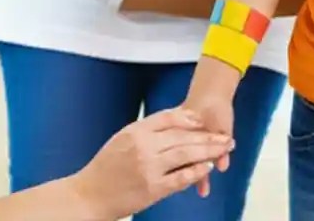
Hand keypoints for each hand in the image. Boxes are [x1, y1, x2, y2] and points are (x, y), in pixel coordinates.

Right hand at [69, 108, 232, 219]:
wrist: (89, 195)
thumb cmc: (103, 169)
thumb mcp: (120, 140)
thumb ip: (144, 132)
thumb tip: (170, 127)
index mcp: (134, 132)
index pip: (168, 118)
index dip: (189, 118)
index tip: (203, 120)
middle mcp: (143, 147)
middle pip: (182, 136)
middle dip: (207, 136)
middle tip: (224, 136)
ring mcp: (149, 168)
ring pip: (186, 154)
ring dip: (208, 151)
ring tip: (223, 149)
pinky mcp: (154, 189)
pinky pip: (181, 177)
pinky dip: (197, 171)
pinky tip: (209, 167)